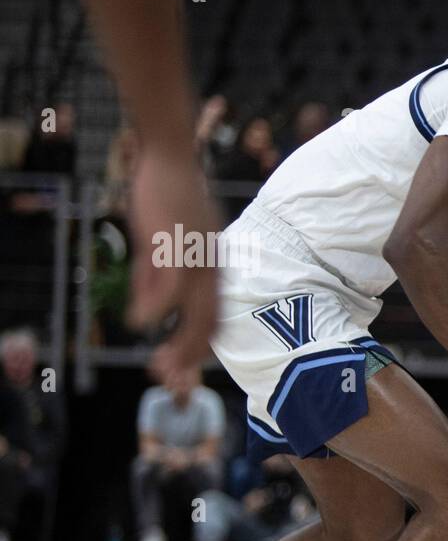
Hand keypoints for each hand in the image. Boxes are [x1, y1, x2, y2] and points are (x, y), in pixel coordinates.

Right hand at [128, 142, 219, 384]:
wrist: (171, 160)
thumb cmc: (168, 199)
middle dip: (190, 357)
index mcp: (215, 270)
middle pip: (210, 325)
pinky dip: (156, 309)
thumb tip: (147, 314)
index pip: (215, 319)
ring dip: (178, 344)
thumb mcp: (164, 246)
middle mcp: (213, 269)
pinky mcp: (177, 246)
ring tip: (159, 365)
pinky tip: (140, 325)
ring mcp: (198, 259)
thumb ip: (155, 280)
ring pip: (195, 314)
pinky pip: (170, 287)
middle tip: (170, 380)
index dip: (199, 348)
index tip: (183, 372)